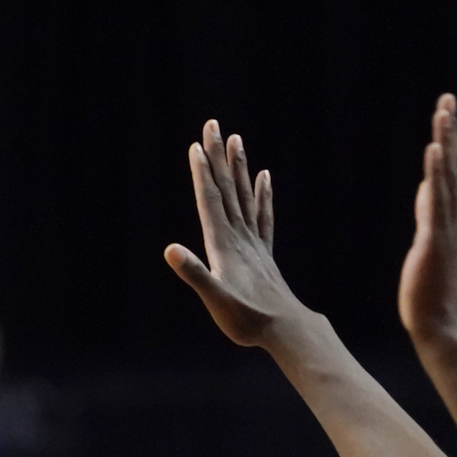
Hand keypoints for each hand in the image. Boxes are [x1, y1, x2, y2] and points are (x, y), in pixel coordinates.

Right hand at [164, 120, 309, 348]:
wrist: (285, 330)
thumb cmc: (246, 319)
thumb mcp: (215, 299)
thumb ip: (195, 274)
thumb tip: (171, 250)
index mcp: (224, 244)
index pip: (210, 201)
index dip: (203, 174)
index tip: (197, 146)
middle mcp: (240, 237)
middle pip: (226, 189)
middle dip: (217, 157)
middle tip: (213, 126)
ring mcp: (254, 243)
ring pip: (244, 196)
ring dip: (238, 167)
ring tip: (235, 140)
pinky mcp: (263, 252)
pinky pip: (262, 215)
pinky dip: (261, 194)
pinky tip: (263, 177)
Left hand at [398, 93, 456, 344]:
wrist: (439, 324)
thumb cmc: (431, 288)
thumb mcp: (430, 242)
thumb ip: (431, 214)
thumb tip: (426, 186)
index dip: (452, 142)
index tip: (447, 112)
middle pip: (456, 167)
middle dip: (451, 132)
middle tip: (447, 99)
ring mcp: (452, 229)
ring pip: (449, 178)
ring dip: (446, 144)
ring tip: (442, 114)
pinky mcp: (436, 240)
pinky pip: (437, 201)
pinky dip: (435, 174)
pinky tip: (433, 151)